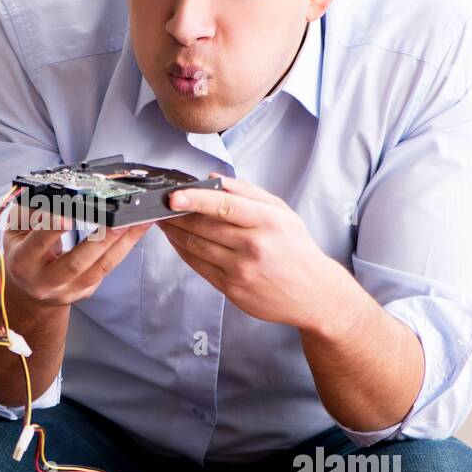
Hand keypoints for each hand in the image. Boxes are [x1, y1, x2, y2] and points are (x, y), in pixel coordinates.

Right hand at [2, 203, 153, 307]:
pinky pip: (106, 269)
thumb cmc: (23, 252)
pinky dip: (123, 249)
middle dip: (101, 239)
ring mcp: (66, 291)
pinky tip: (134, 233)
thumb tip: (53, 193)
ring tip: (138, 222)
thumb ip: (30, 211)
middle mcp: (44, 281)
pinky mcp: (84, 292)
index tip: (70, 213)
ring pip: (99, 268)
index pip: (38, 243)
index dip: (54, 228)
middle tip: (120, 219)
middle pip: (75, 263)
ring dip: (122, 243)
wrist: (28, 290)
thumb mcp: (15, 230)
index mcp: (22, 261)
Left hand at [159, 174, 344, 333]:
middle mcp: (254, 246)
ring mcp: (241, 269)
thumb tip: (213, 178)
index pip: (225, 206)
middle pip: (204, 226)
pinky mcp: (232, 288)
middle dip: (177, 214)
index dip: (195, 199)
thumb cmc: (296, 249)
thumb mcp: (282, 212)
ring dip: (174, 232)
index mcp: (268, 222)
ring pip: (197, 246)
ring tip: (162, 219)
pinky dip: (183, 250)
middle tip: (158, 204)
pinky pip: (199, 265)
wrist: (313, 293)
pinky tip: (176, 240)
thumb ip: (248, 192)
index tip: (173, 195)